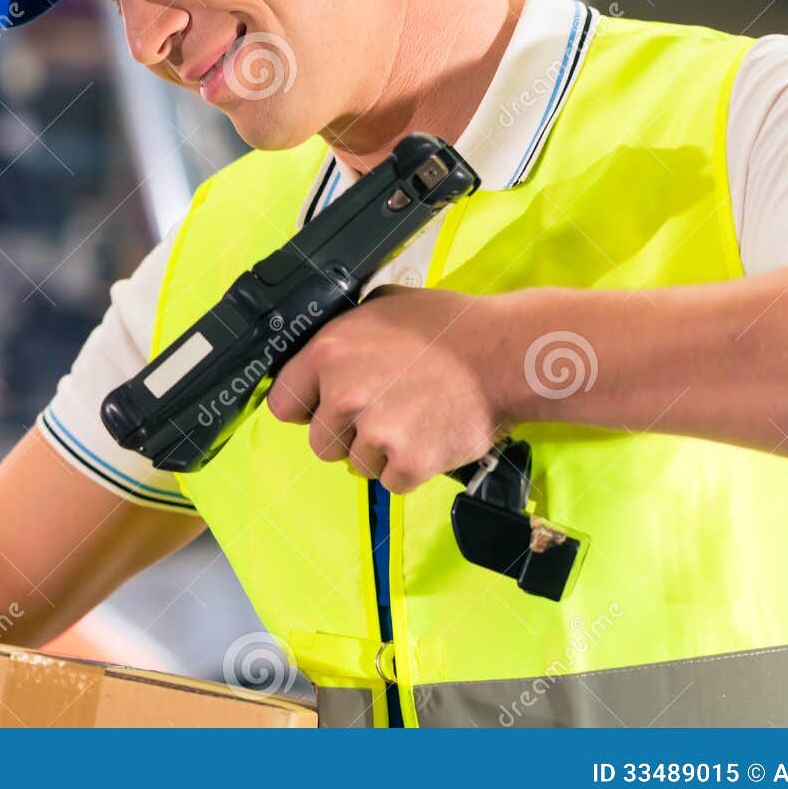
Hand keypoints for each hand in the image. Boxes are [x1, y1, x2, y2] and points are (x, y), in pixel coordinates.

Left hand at [265, 286, 515, 492]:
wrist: (504, 354)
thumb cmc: (448, 325)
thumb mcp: (383, 306)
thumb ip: (346, 331)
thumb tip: (326, 348)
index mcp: (328, 353)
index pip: (283, 404)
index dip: (306, 408)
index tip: (324, 408)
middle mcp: (344, 395)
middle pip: (320, 444)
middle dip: (346, 436)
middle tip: (383, 414)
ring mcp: (376, 432)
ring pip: (357, 465)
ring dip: (380, 453)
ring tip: (414, 421)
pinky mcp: (408, 463)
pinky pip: (391, 481)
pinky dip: (410, 468)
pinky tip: (429, 437)